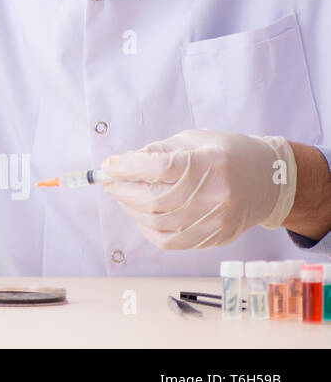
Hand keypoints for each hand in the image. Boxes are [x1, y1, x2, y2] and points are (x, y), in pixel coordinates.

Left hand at [102, 129, 296, 249]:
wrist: (272, 181)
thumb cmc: (231, 154)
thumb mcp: (196, 140)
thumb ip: (159, 151)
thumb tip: (122, 164)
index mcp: (210, 163)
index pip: (157, 168)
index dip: (126, 168)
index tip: (108, 166)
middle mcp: (215, 195)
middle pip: (154, 200)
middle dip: (123, 191)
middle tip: (110, 182)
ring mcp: (216, 221)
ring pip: (157, 224)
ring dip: (131, 210)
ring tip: (123, 197)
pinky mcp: (215, 238)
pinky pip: (170, 241)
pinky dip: (148, 230)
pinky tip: (141, 216)